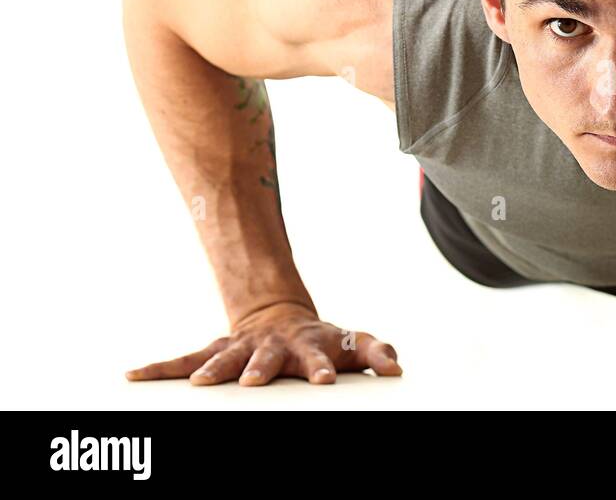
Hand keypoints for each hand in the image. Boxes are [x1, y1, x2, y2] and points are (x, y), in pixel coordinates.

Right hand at [125, 301, 402, 385]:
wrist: (281, 317)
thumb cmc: (322, 340)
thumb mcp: (354, 344)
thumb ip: (376, 353)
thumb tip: (396, 367)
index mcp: (307, 346)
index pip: (318, 357)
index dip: (322, 368)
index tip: (325, 381)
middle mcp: (271, 347)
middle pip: (266, 360)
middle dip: (259, 370)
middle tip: (253, 383)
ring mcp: (241, 349)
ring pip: (223, 360)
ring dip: (212, 372)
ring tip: (203, 384)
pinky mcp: (215, 353)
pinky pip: (183, 361)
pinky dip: (159, 368)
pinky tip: (133, 375)